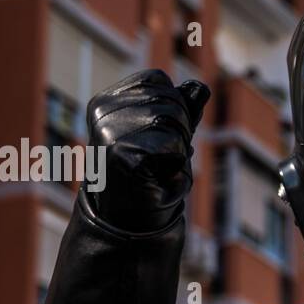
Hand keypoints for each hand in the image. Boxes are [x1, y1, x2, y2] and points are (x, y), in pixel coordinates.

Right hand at [86, 69, 209, 231]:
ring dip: (177, 149)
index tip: (160, 138)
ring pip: (170, 120)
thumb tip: (200, 87)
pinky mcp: (119, 152)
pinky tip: (155, 176)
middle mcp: (103, 110)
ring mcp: (108, 131)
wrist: (131, 223)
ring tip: (157, 168)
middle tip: (160, 159)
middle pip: (169, 98)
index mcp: (107, 101)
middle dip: (180, 130)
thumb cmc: (150, 179)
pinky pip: (170, 145)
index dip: (174, 107)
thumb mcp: (170, 137)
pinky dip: (174, 164)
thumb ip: (183, 111)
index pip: (158, 80)